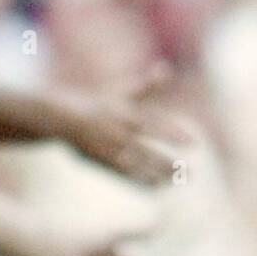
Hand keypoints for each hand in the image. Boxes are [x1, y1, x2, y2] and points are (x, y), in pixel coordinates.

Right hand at [63, 67, 189, 185]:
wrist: (63, 119)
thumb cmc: (98, 105)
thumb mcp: (122, 94)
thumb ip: (146, 86)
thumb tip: (165, 68)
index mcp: (125, 113)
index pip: (154, 125)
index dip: (173, 134)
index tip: (193, 143)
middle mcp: (117, 132)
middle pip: (147, 150)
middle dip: (168, 161)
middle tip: (192, 171)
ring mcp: (108, 149)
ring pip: (137, 166)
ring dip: (158, 174)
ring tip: (178, 180)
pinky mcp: (101, 162)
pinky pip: (124, 176)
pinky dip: (141, 182)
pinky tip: (158, 187)